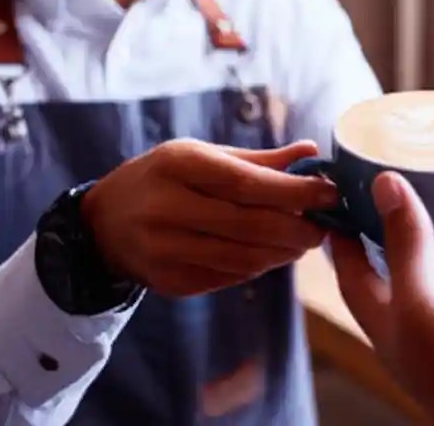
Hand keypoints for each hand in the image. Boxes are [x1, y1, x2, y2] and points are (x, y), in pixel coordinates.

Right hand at [83, 139, 337, 295]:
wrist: (103, 224)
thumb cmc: (164, 179)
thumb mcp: (201, 155)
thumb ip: (258, 160)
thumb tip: (311, 151)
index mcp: (177, 165)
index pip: (248, 183)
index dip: (296, 191)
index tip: (330, 193)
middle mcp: (166, 208)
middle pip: (251, 225)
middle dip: (298, 228)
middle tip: (323, 226)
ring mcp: (165, 250)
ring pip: (245, 258)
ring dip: (284, 251)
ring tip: (303, 239)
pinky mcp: (170, 282)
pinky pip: (230, 277)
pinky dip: (258, 266)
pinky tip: (270, 253)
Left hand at [330, 173, 433, 425]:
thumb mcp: (425, 300)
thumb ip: (407, 244)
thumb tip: (384, 184)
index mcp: (390, 325)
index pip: (353, 272)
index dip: (344, 233)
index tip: (345, 189)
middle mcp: (427, 333)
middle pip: (411, 272)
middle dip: (411, 227)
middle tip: (418, 176)